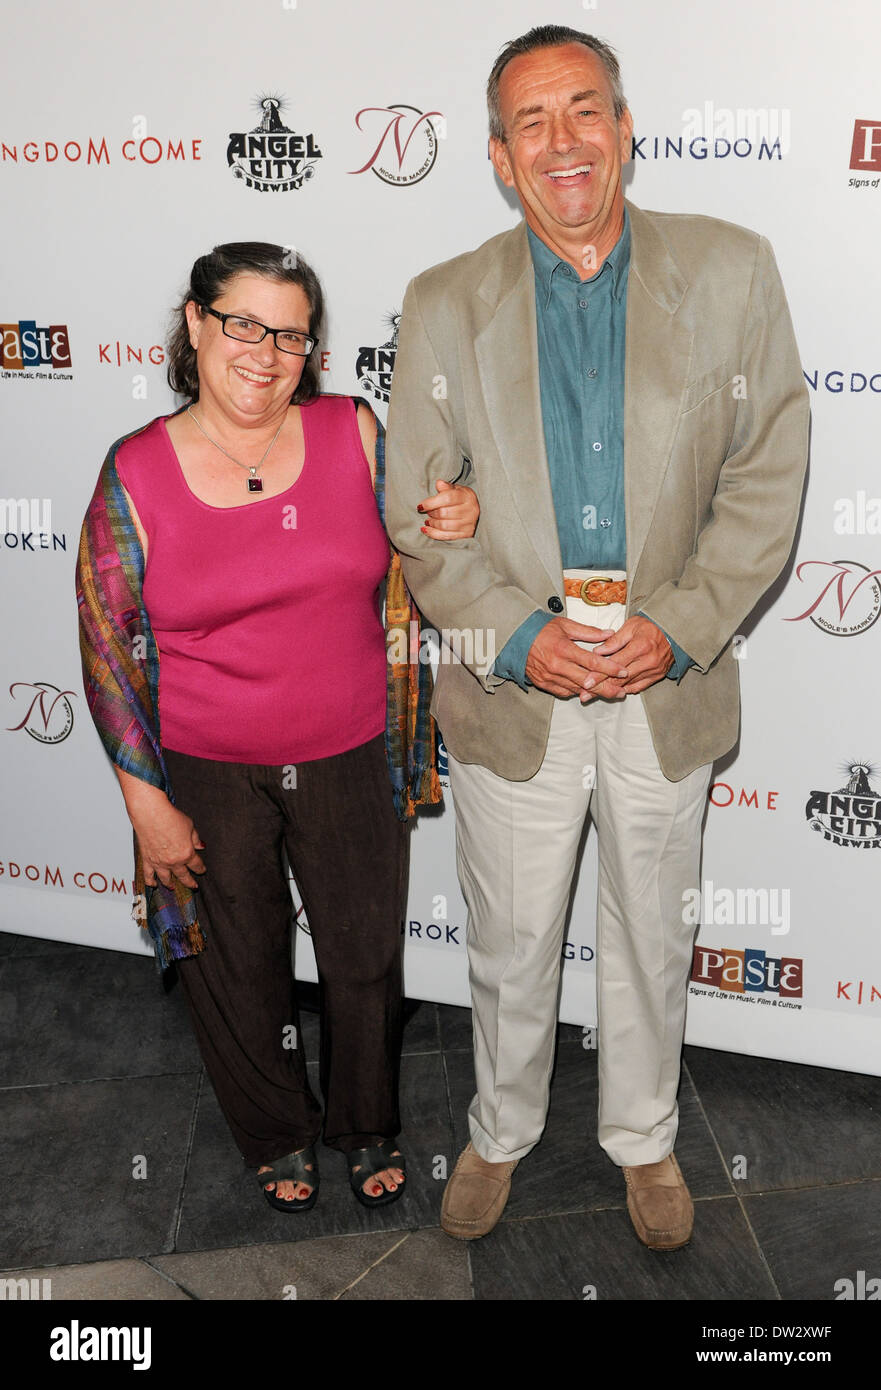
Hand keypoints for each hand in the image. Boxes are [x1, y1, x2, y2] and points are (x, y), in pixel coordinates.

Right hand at [115, 771, 205, 889]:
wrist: (151, 814)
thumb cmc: (170, 817)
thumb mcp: (190, 826)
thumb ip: (195, 839)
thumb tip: (201, 845)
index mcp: (187, 853)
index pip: (196, 865)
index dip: (201, 869)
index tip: (202, 870)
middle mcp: (173, 861)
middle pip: (183, 876)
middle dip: (189, 882)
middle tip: (193, 886)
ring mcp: (159, 862)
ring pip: (166, 879)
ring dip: (170, 884)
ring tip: (172, 887)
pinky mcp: (147, 860)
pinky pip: (149, 875)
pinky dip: (151, 881)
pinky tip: (153, 884)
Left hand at [417, 479, 479, 538]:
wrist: (475, 511)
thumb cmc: (461, 499)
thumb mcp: (456, 490)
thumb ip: (446, 487)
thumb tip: (439, 483)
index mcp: (467, 496)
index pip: (447, 498)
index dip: (431, 503)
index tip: (420, 506)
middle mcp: (471, 510)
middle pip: (445, 513)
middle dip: (432, 513)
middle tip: (427, 512)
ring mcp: (469, 524)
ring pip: (444, 526)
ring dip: (432, 523)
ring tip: (428, 520)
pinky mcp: (466, 535)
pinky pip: (446, 536)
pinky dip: (433, 534)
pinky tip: (426, 529)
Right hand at [524, 617, 629, 697]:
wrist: (514, 639)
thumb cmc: (540, 629)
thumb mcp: (565, 625)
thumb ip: (589, 632)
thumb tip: (609, 634)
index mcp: (564, 649)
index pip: (593, 662)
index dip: (611, 668)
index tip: (624, 671)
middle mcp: (557, 666)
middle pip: (588, 682)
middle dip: (607, 688)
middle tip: (622, 692)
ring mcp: (550, 677)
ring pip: (578, 690)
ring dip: (595, 693)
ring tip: (610, 693)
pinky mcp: (544, 684)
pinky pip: (565, 692)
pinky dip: (578, 692)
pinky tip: (588, 692)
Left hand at [583, 617, 673, 699]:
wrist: (674, 632)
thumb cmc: (651, 626)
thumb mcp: (631, 626)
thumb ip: (614, 640)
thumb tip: (597, 652)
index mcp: (640, 647)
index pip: (614, 664)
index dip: (599, 674)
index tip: (586, 682)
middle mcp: (648, 661)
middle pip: (619, 679)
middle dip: (601, 688)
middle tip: (585, 695)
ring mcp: (654, 671)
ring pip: (628, 685)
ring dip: (610, 691)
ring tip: (594, 695)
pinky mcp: (657, 676)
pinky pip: (638, 687)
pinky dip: (625, 689)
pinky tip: (614, 691)